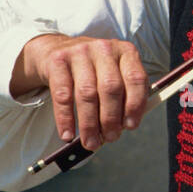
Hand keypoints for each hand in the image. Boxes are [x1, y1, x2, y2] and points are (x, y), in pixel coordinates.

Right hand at [12, 34, 149, 149]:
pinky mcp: (58, 60)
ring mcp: (80, 52)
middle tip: (110, 138)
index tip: (130, 127)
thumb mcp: (113, 72)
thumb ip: (123, 95)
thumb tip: (123, 127)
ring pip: (87, 93)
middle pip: (111, 88)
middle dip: (111, 119)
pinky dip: (65, 119)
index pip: (136, 79)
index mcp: (125, 51)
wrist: (56, 49)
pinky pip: (63, 95)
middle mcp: (104, 48)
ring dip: (89, 124)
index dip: (135, 105)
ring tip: (91, 142)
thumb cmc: (93, 69)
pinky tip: (68, 134)